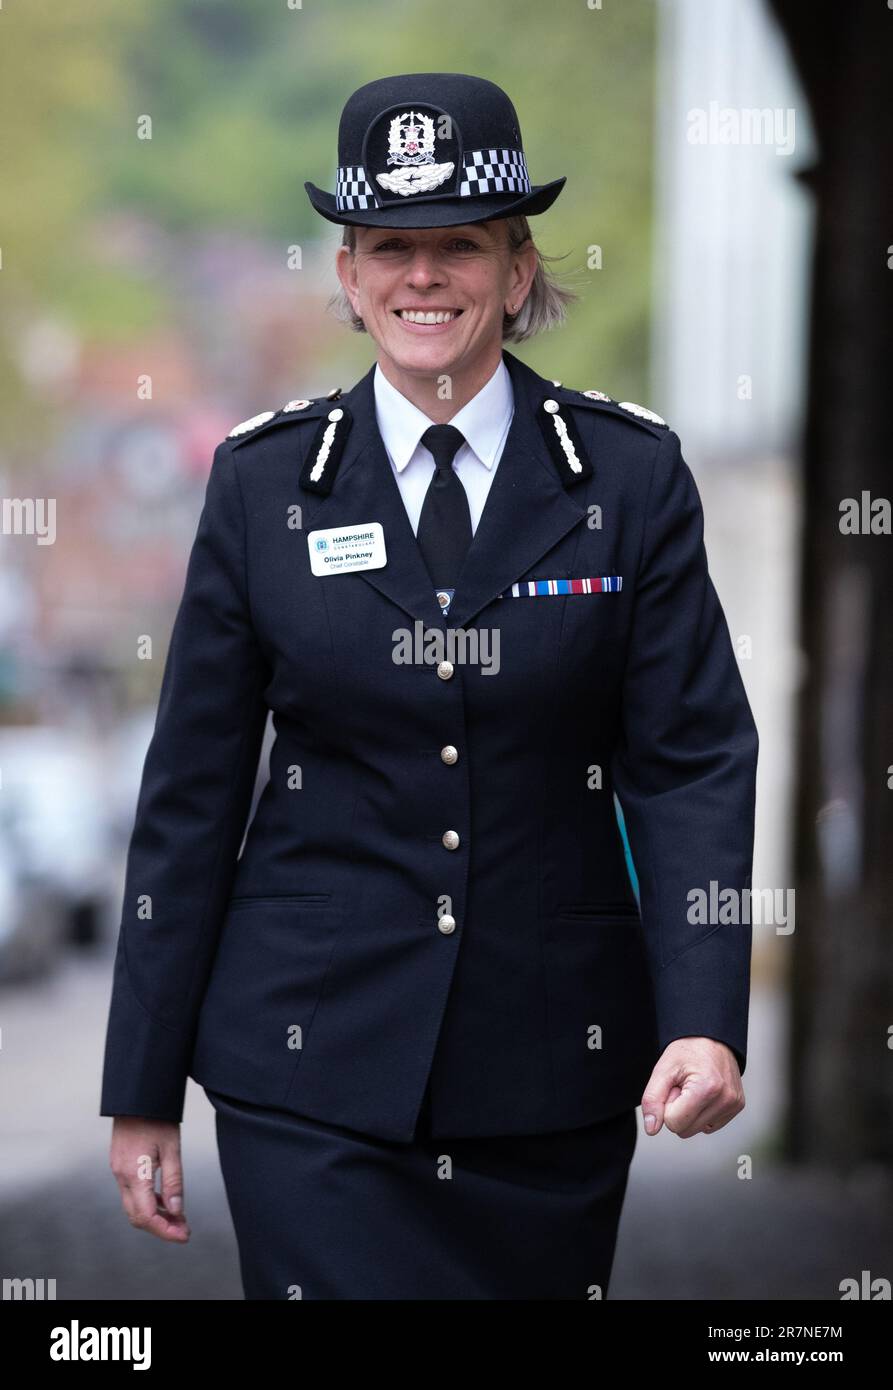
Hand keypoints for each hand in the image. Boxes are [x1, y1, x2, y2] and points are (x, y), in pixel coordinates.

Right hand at [109, 1116, 190, 1241]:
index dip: (166, 1230)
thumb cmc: (157, 1118)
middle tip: (184, 1229)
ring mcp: (118, 1170)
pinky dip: (148, 1202)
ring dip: (154, 1216)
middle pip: (137, 1216)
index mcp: (134, 1173)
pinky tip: (165, 1200)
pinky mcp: (120, 1165)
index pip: (146, 1216)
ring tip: (178, 1217)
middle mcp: (121, 1176)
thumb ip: (174, 1182)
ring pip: (133, 1206)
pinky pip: (131, 1193)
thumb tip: (176, 1211)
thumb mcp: (172, 1149)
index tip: (184, 1235)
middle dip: (160, 1227)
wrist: (137, 1096)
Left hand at [640, 1037, 743, 1137]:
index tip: (674, 1086)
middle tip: (683, 1087)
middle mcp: (725, 1099)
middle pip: (685, 1130)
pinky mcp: (737, 1106)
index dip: (667, 1105)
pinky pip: (710, 1126)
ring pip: (697, 1130)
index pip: (673, 1123)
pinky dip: (702, 1113)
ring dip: (690, 1112)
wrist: (711, 1037)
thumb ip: (652, 1100)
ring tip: (693, 1089)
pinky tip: (703, 1094)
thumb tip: (651, 1129)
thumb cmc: (687, 1050)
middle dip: (678, 1110)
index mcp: (706, 1088)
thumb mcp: (663, 1069)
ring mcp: (734, 1104)